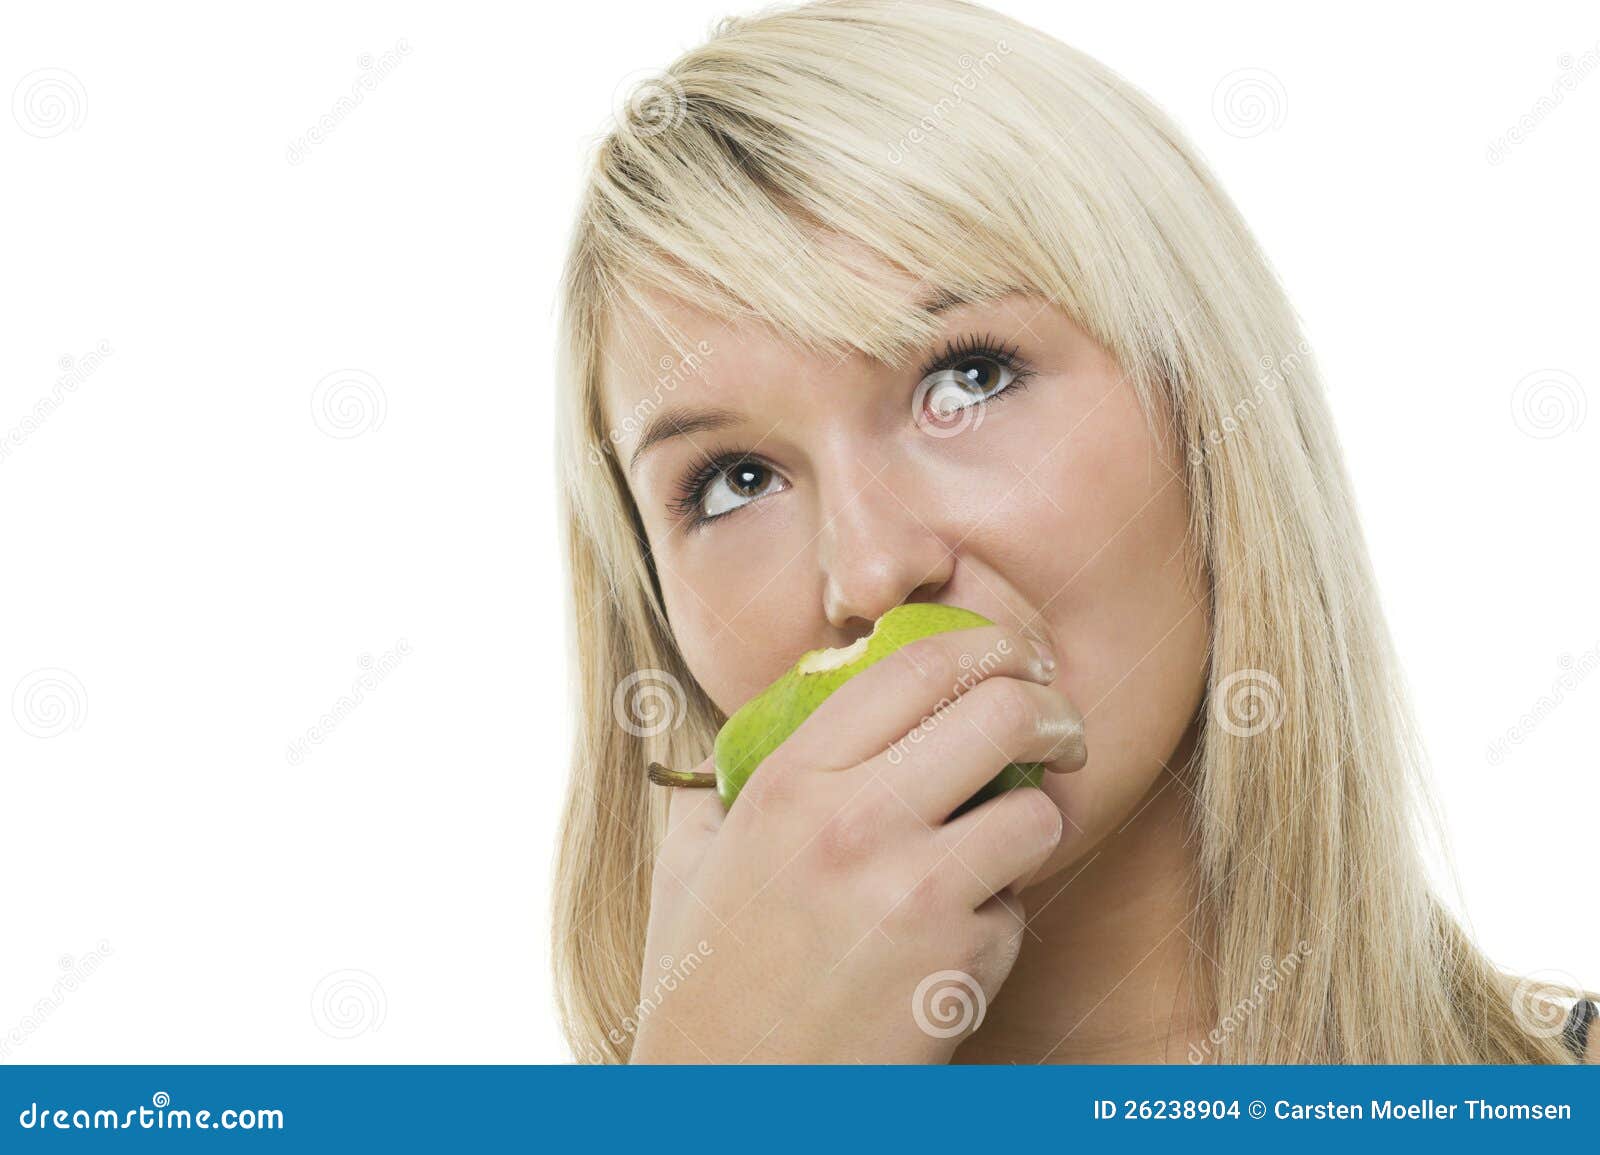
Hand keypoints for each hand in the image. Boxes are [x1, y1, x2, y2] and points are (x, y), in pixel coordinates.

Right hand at [628, 624, 1085, 1062]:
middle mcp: (855, 821)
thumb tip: (751, 729)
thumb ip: (722, 783)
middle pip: (1003, 711)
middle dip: (1052, 714)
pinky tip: (942, 952)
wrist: (726, 1106)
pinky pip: (1017, 915)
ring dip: (1029, 831)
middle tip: (1059, 734)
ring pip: (1036, 815)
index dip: (986, 647)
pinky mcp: (957, 966)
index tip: (1013, 661)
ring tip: (991, 858)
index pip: (918, 666)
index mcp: (790, 781)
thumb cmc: (704, 985)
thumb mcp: (689, 860)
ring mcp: (913, 894)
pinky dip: (996, 927)